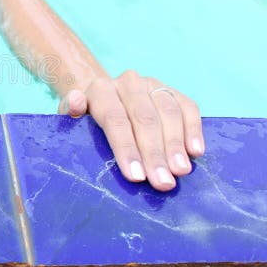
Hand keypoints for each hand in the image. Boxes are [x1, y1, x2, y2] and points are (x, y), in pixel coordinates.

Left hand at [58, 70, 203, 190]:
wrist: (103, 97)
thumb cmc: (86, 119)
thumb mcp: (72, 118)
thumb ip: (71, 111)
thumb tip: (76, 103)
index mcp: (100, 90)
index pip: (115, 119)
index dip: (126, 148)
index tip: (136, 176)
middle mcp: (128, 83)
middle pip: (144, 118)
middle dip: (154, 153)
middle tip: (163, 182)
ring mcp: (152, 85)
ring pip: (168, 112)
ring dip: (176, 144)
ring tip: (181, 172)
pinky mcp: (172, 92)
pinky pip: (188, 107)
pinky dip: (194, 129)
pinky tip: (196, 152)